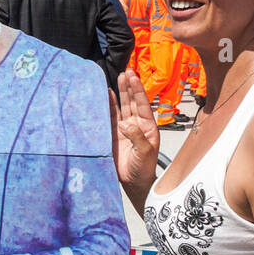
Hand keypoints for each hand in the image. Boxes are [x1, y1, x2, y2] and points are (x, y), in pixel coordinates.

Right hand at [112, 69, 159, 208]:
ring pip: (121, 107)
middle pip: (131, 101)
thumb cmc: (143, 168)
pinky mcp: (112, 135)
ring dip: (119, 93)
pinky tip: (106, 96)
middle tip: (125, 72)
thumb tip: (125, 123)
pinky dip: (108, 106)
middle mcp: (136, 124)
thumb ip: (137, 136)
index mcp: (147, 126)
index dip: (137, 89)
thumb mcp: (144, 152)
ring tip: (117, 78)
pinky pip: (110, 117)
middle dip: (129, 86)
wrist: (134, 182)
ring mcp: (124, 129)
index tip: (133, 76)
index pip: (142, 103)